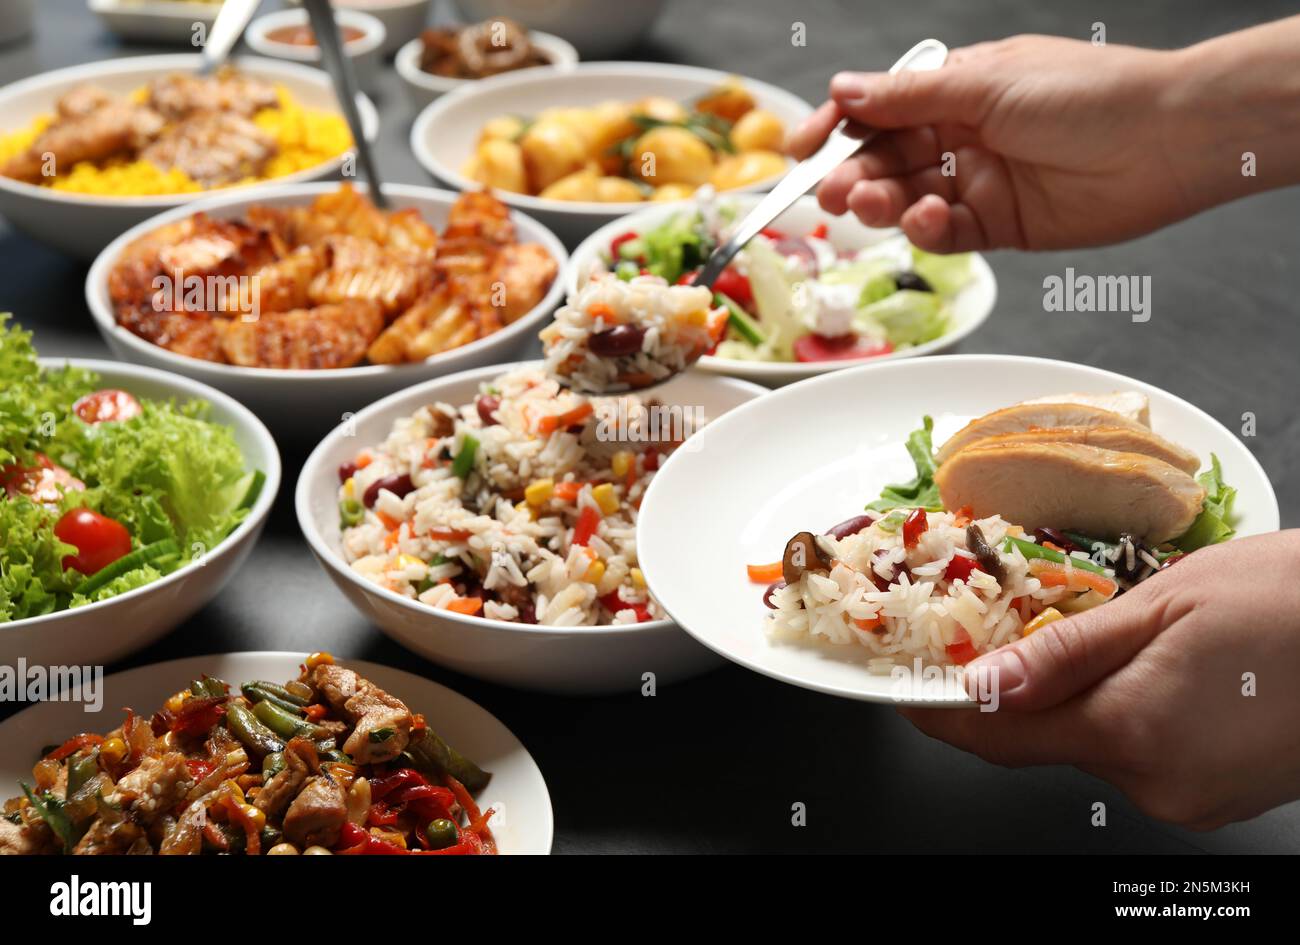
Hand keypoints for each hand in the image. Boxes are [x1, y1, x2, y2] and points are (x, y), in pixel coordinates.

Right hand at [788, 24, 1299, 252]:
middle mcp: (963, 136)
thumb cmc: (1090, 93)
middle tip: (833, 192)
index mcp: (956, 90)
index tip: (798, 150)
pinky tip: (931, 219)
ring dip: (885, 204)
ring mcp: (981, 183)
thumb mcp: (985, 84)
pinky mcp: (1002, 226)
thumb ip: (908, 98)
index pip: (878, 110)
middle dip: (854, 175)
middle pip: (887, 160)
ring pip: (910, 200)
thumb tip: (843, 90)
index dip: (835, 129)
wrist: (1167, 140)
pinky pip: (948, 235)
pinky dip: (930, 231)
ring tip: (871, 204)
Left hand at [899, 531, 1299, 829]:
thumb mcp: (1159, 606)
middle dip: (1023, 689)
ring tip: (1128, 637)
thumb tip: (981, 683)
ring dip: (1085, 698)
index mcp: (1132, 732)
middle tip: (1020, 629)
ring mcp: (1192, 798)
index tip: (904, 694)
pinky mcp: (1217, 796)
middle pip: (1047, 739)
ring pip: (1096, 744)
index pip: (998, 738)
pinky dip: (1131, 714)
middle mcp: (1157, 783)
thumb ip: (1063, 653)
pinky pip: (1143, 755)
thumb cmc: (1288, 601)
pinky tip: (1164, 671)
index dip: (941, 716)